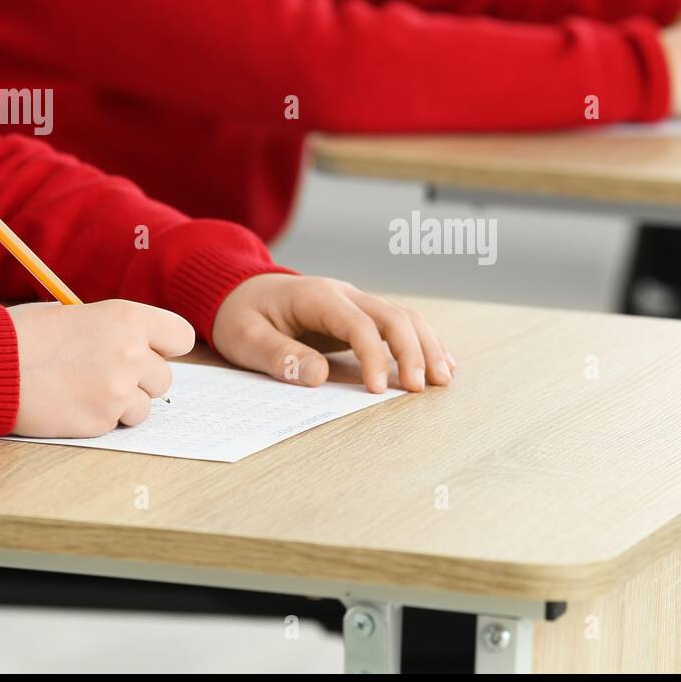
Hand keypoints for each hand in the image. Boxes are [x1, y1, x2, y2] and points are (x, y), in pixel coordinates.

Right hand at [9, 300, 194, 436]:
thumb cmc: (24, 336)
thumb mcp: (76, 315)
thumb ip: (113, 330)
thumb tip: (139, 345)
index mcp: (128, 318)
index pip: (181, 337)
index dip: (164, 347)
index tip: (149, 351)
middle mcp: (132, 353)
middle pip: (164, 377)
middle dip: (140, 380)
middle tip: (105, 375)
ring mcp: (119, 390)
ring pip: (144, 406)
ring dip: (122, 403)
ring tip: (84, 390)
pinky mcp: (101, 420)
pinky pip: (116, 424)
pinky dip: (99, 418)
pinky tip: (70, 404)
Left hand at [211, 274, 454, 393]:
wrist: (237, 291)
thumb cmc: (240, 315)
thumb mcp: (244, 337)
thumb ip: (279, 355)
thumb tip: (318, 377)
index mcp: (317, 297)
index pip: (359, 324)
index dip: (374, 356)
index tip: (377, 390)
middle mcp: (344, 295)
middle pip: (394, 316)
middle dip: (414, 352)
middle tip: (422, 389)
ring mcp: (355, 303)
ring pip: (404, 318)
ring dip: (427, 347)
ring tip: (443, 379)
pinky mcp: (360, 316)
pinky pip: (399, 324)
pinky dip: (423, 343)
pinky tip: (441, 363)